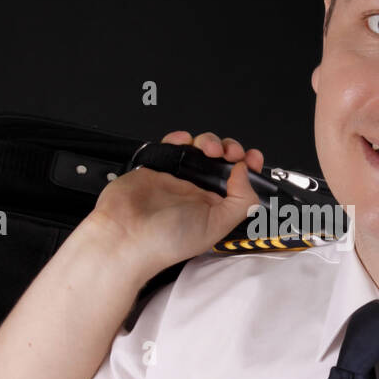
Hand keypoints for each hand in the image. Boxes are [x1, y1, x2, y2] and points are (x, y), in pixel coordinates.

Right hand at [87, 130, 264, 274]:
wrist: (127, 236)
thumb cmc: (165, 241)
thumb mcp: (217, 226)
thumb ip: (240, 200)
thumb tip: (246, 172)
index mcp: (213, 206)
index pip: (238, 181)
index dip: (247, 166)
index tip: (251, 158)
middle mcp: (197, 191)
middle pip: (221, 159)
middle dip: (230, 149)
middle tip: (229, 153)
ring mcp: (177, 176)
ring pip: (199, 148)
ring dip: (208, 141)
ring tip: (208, 149)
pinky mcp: (156, 165)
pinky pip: (171, 144)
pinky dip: (179, 137)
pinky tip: (184, 142)